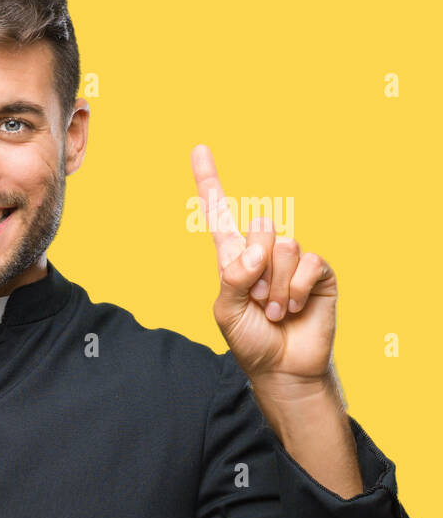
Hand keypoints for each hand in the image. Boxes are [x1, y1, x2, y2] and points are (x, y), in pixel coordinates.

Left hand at [191, 144, 337, 390]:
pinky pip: (308, 262)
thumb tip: (257, 250)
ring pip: (284, 244)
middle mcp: (262, 251)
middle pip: (260, 225)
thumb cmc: (250, 339)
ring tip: (274, 309)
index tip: (199, 149)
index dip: (209, 181)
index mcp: (232, 257)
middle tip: (257, 299)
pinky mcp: (318, 271)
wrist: (282, 368)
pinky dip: (296, 289)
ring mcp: (291, 260)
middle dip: (256, 268)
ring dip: (275, 285)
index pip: (219, 213)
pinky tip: (294, 308)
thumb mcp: (226, 311)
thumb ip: (233, 277)